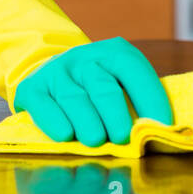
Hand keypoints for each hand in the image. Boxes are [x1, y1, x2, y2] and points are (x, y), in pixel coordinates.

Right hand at [13, 38, 174, 146]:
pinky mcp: (32, 87)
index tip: (160, 126)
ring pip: (74, 97)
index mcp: (112, 53)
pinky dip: (54, 120)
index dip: (150, 97)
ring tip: (96, 140)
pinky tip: (65, 134)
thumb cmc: (93, 89)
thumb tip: (158, 132)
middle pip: (103, 86)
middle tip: (123, 137)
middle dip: (115, 113)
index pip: (134, 70)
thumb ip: (136, 103)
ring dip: (87, 121)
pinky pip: (43, 104)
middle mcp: (84, 58)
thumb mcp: (116, 82)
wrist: (47, 73)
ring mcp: (57, 71)